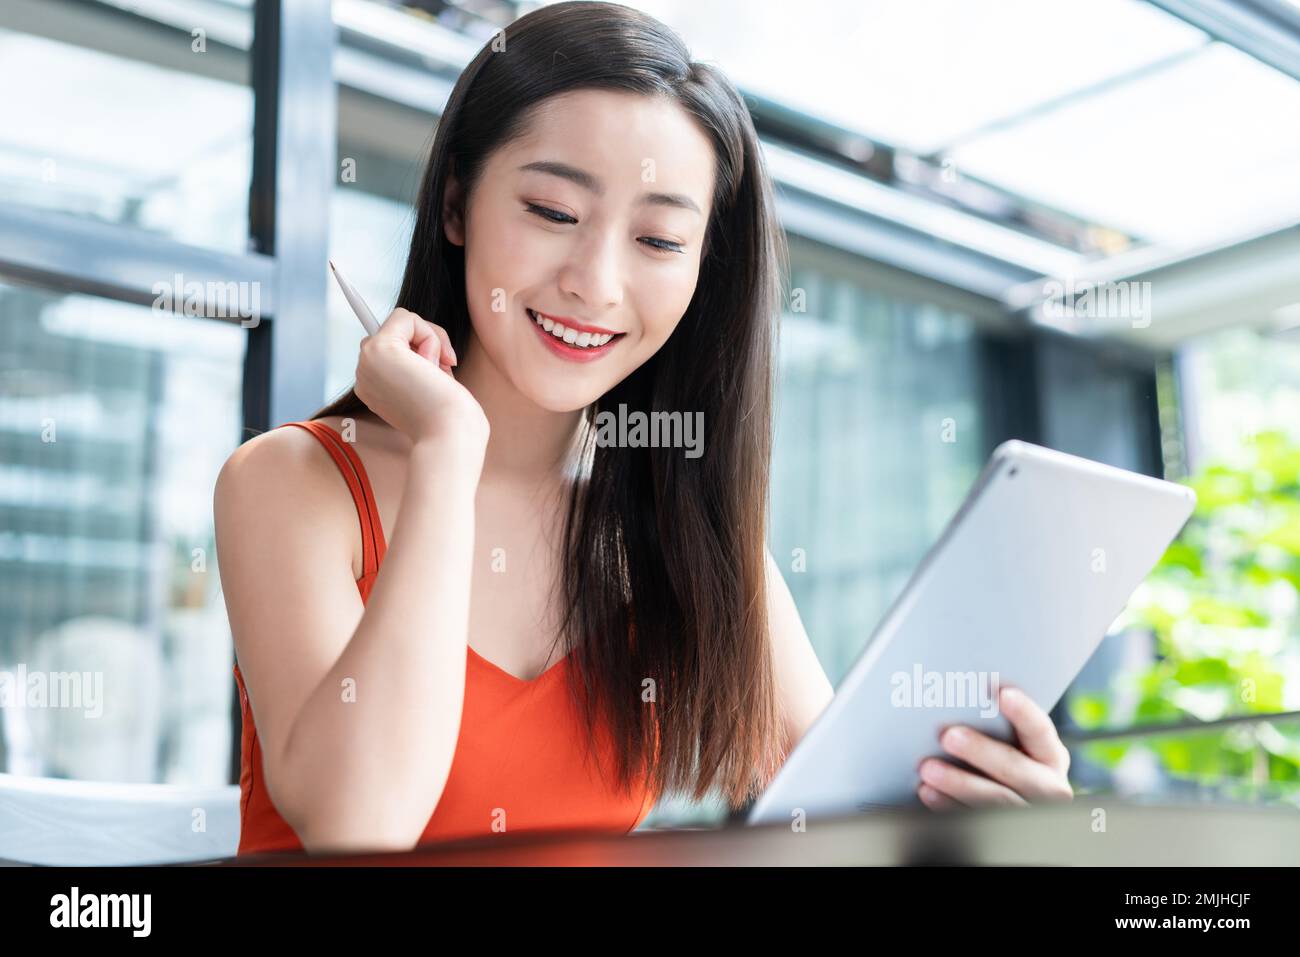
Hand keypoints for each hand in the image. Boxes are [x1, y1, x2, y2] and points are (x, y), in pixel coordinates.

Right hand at [353, 307, 488, 450]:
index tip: (429, 356)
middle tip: (444, 369)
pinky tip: (432, 366)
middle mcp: (364, 375)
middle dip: (428, 342)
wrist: (448, 435)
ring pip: (402, 323)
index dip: (410, 344)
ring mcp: (365, 362)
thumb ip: (419, 366)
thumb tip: (424, 343)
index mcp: (374, 388)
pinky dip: (430, 335)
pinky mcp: (377, 349)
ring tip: (437, 374)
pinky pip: (406, 317)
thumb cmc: (450, 419)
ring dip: (431, 342)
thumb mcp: (431, 387)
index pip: (386, 350)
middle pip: (395, 333)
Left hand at [916, 686, 1072, 810]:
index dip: (1024, 712)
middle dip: (981, 751)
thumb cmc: (1002, 761)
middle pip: (1016, 769)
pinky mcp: (1005, 831)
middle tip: (948, 736)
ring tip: (928, 769)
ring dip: (959, 783)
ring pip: (997, 799)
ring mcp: (1029, 811)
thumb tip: (954, 701)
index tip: (1003, 693)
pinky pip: (977, 820)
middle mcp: (1048, 786)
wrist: (1011, 802)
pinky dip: (949, 806)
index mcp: (1050, 756)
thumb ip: (994, 729)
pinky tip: (928, 793)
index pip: (1040, 731)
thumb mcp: (1011, 747)